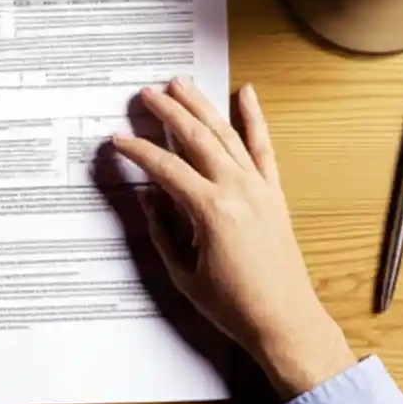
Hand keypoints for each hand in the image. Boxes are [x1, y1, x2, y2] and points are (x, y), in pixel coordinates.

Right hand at [112, 78, 355, 399]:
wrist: (284, 320)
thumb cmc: (232, 305)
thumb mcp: (183, 273)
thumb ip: (163, 230)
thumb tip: (151, 196)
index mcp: (210, 211)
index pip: (165, 168)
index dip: (138, 150)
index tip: (118, 138)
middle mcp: (236, 190)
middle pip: (195, 138)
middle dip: (168, 112)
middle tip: (146, 93)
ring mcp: (258, 188)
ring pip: (225, 134)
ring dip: (202, 105)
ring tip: (181, 83)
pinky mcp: (273, 193)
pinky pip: (263, 147)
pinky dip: (254, 118)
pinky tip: (246, 94)